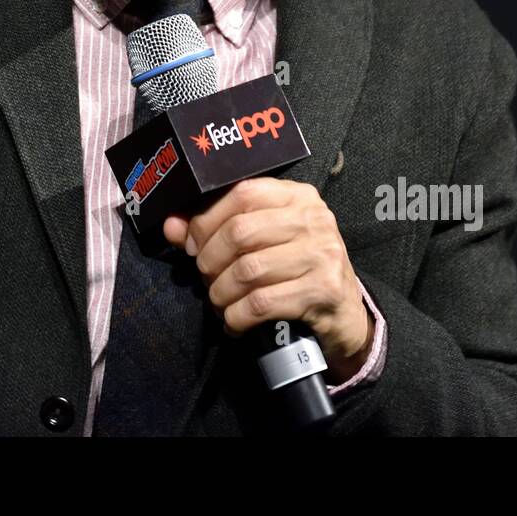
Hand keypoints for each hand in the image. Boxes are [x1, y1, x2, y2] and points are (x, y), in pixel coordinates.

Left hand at [163, 177, 373, 382]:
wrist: (345, 313)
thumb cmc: (297, 269)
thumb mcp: (264, 241)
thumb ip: (216, 229)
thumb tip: (171, 226)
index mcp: (297, 196)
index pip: (242, 193)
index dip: (206, 219)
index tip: (191, 244)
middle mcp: (314, 219)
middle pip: (240, 232)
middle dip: (210, 260)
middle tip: (205, 278)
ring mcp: (322, 254)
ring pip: (247, 270)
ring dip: (221, 293)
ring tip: (218, 302)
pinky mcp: (323, 290)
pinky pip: (262, 303)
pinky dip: (237, 316)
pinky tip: (234, 322)